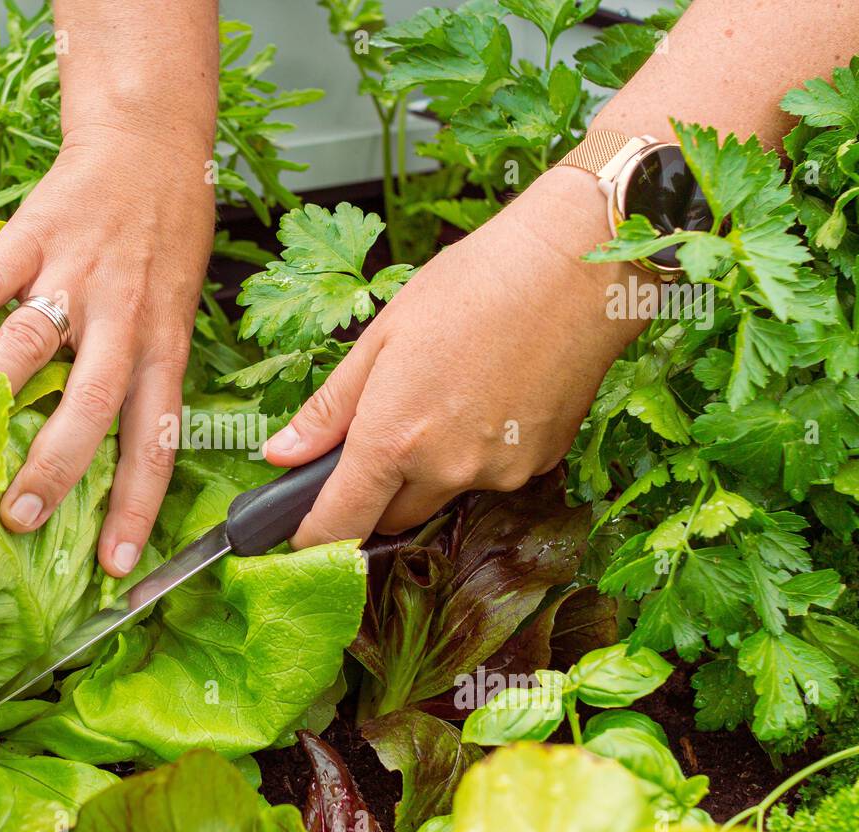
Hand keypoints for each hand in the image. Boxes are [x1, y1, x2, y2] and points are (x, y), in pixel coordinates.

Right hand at [0, 123, 213, 575]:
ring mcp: (76, 277)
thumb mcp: (179, 315)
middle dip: (55, 467)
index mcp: (163, 347)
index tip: (116, 566)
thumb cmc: (171, 241)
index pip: (156, 440)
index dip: (138, 506)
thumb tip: (100, 456)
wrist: (152, 146)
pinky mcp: (34, 237)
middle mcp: (124, 319)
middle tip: (15, 518)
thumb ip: (143, 375)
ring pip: (30, 343)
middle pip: (91, 404)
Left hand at [263, 168, 648, 547]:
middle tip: (375, 440)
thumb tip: (281, 455)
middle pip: (391, 518)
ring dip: (427, 473)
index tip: (300, 532)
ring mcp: (499, 474)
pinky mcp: (540, 464)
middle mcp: (446, 471)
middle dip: (372, 496)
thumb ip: (329, 409)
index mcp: (394, 440)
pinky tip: (486, 399)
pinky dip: (476, 456)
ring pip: (442, 497)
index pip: (339, 525)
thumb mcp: (380, 337)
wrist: (577, 268)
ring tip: (443, 397)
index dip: (312, 536)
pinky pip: (489, 477)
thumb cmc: (473, 285)